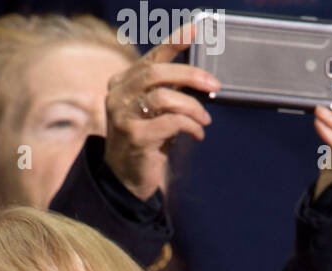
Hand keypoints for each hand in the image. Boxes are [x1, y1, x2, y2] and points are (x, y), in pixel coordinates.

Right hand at [104, 21, 218, 200]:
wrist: (126, 179)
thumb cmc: (146, 140)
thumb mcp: (156, 110)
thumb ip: (169, 89)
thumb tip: (198, 74)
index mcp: (122, 84)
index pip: (151, 58)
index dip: (173, 43)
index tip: (195, 31)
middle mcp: (117, 97)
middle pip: (156, 74)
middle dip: (190, 75)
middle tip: (214, 84)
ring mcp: (123, 118)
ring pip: (163, 97)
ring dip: (192, 106)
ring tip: (204, 119)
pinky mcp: (135, 138)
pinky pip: (171, 122)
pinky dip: (191, 126)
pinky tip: (198, 133)